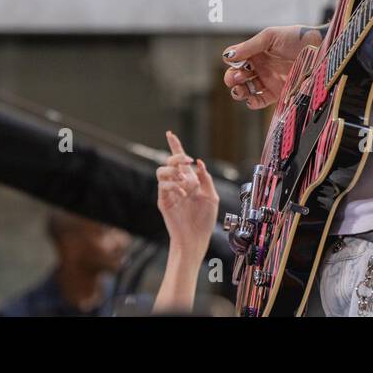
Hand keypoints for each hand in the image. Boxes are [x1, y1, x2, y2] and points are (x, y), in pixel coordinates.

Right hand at [155, 130, 218, 256]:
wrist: (195, 238)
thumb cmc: (204, 220)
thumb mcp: (211, 196)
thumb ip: (205, 179)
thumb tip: (198, 163)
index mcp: (190, 181)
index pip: (180, 160)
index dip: (175, 146)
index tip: (170, 133)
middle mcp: (178, 184)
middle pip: (169, 161)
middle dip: (177, 156)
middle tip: (187, 160)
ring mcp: (169, 192)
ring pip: (161, 171)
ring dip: (173, 171)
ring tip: (184, 182)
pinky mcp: (163, 201)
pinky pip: (163, 186)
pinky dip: (173, 185)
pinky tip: (182, 192)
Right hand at [221, 25, 322, 109]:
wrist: (320, 48)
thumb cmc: (296, 38)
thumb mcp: (270, 36)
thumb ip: (249, 47)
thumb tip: (227, 56)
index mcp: (255, 51)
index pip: (235, 59)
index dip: (231, 63)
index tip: (236, 62)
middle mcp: (260, 66)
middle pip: (236, 76)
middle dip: (231, 78)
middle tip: (238, 77)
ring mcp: (268, 80)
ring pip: (245, 90)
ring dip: (239, 91)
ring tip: (240, 90)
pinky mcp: (277, 92)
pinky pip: (260, 101)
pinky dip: (252, 102)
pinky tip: (251, 99)